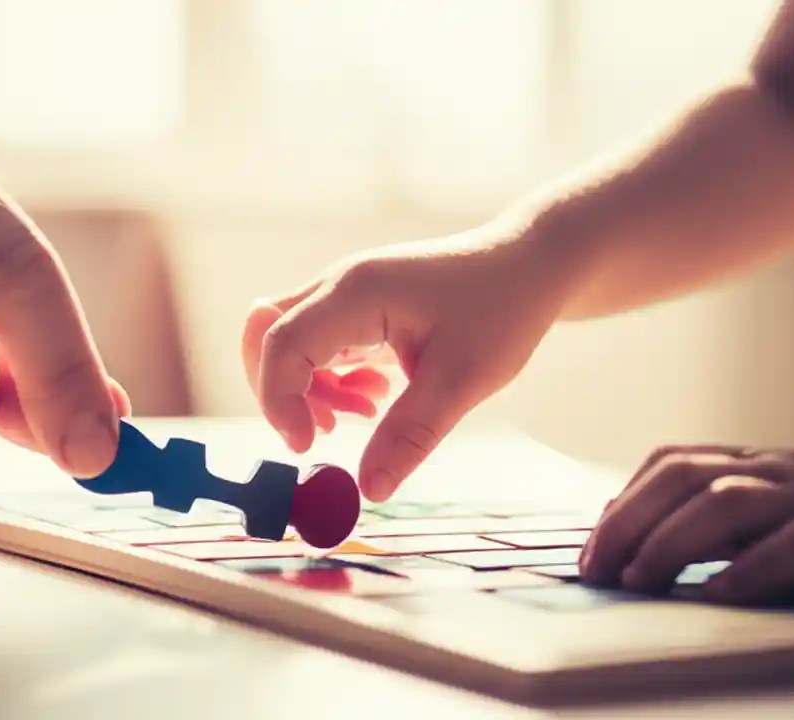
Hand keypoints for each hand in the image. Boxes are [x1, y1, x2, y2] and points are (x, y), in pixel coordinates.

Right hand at [241, 228, 564, 501]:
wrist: (528, 265)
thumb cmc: (502, 309)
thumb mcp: (462, 381)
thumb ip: (410, 435)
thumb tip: (368, 490)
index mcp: (358, 292)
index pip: (282, 343)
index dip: (278, 400)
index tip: (307, 447)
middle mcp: (339, 285)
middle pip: (264, 336)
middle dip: (278, 392)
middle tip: (325, 431)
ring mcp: (345, 294)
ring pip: (285, 342)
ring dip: (307, 389)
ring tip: (366, 412)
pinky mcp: (356, 308)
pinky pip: (314, 346)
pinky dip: (327, 381)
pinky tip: (373, 397)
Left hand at [579, 445, 793, 603]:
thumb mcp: (787, 501)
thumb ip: (730, 514)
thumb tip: (655, 545)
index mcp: (756, 462)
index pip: (670, 463)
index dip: (623, 503)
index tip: (591, 550)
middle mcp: (776, 472)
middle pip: (683, 476)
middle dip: (628, 522)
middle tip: (595, 570)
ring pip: (727, 503)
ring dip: (671, 541)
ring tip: (638, 581)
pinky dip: (750, 570)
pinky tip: (718, 596)